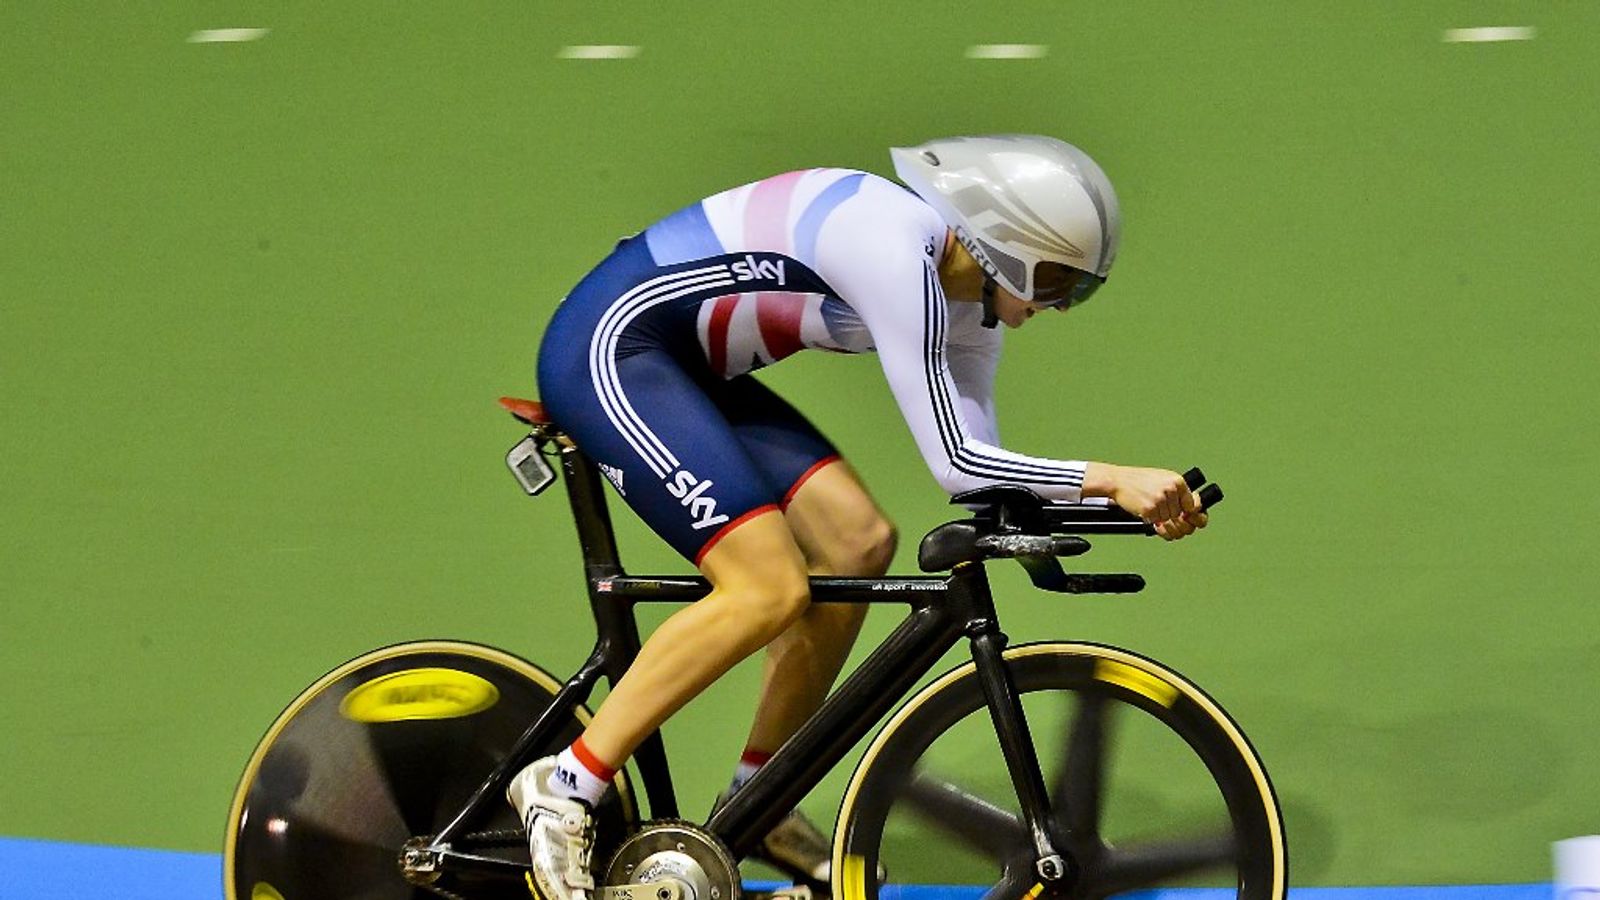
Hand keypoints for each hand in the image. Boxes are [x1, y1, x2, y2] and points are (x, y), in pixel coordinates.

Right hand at [1089, 464, 1206, 540]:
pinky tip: (1145, 511)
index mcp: (1177, 481)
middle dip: (1171, 517)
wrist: (1118, 480)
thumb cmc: (1138, 480)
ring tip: (1151, 508)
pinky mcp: (1149, 509)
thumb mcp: (1163, 478)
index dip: (1187, 514)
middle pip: (1179, 515)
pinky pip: (1156, 522)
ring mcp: (1160, 500)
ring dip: (1159, 518)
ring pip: (1167, 520)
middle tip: (1162, 514)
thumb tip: (1193, 509)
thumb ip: (1178, 491)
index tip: (1183, 517)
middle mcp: (1170, 489)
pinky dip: (1151, 520)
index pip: (1192, 505)